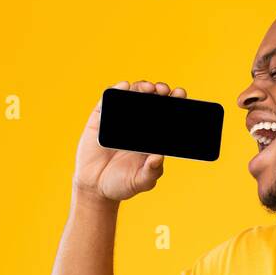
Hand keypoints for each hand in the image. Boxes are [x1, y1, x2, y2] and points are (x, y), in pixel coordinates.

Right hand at [73, 80, 185, 202]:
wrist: (95, 188)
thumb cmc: (122, 184)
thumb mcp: (141, 181)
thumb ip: (152, 171)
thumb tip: (159, 156)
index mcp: (153, 136)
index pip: (167, 114)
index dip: (175, 102)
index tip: (180, 94)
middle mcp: (138, 124)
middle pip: (151, 100)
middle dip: (159, 91)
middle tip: (163, 91)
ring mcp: (119, 119)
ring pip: (132, 95)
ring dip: (141, 87)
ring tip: (148, 88)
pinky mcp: (101, 118)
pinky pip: (108, 100)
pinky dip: (116, 90)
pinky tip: (124, 86)